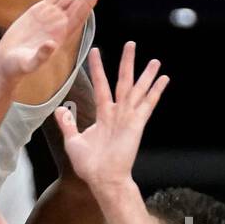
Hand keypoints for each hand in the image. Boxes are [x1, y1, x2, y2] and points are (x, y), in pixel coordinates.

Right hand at [0, 0, 110, 76]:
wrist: (9, 62)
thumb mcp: (29, 64)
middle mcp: (60, 23)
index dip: (87, 2)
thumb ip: (41, 56)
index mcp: (60, 35)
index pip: (78, 16)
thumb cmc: (19, 66)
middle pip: (80, 2)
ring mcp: (52, 15)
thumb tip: (51, 45)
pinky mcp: (42, 9)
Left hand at [55, 44, 168, 194]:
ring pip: (138, 90)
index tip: (95, 51)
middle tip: (131, 44)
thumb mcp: (73, 141)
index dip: (98, 68)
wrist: (102, 179)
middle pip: (123, 81)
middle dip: (127, 63)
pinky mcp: (137, 124)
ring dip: (146, 74)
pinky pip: (148, 104)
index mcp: (104, 115)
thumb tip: (60, 110)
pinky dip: (156, 91)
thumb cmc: (90, 165)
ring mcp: (128, 118)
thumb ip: (68, 125)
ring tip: (155, 60)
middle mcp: (118, 113)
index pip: (101, 85)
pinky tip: (164, 79)